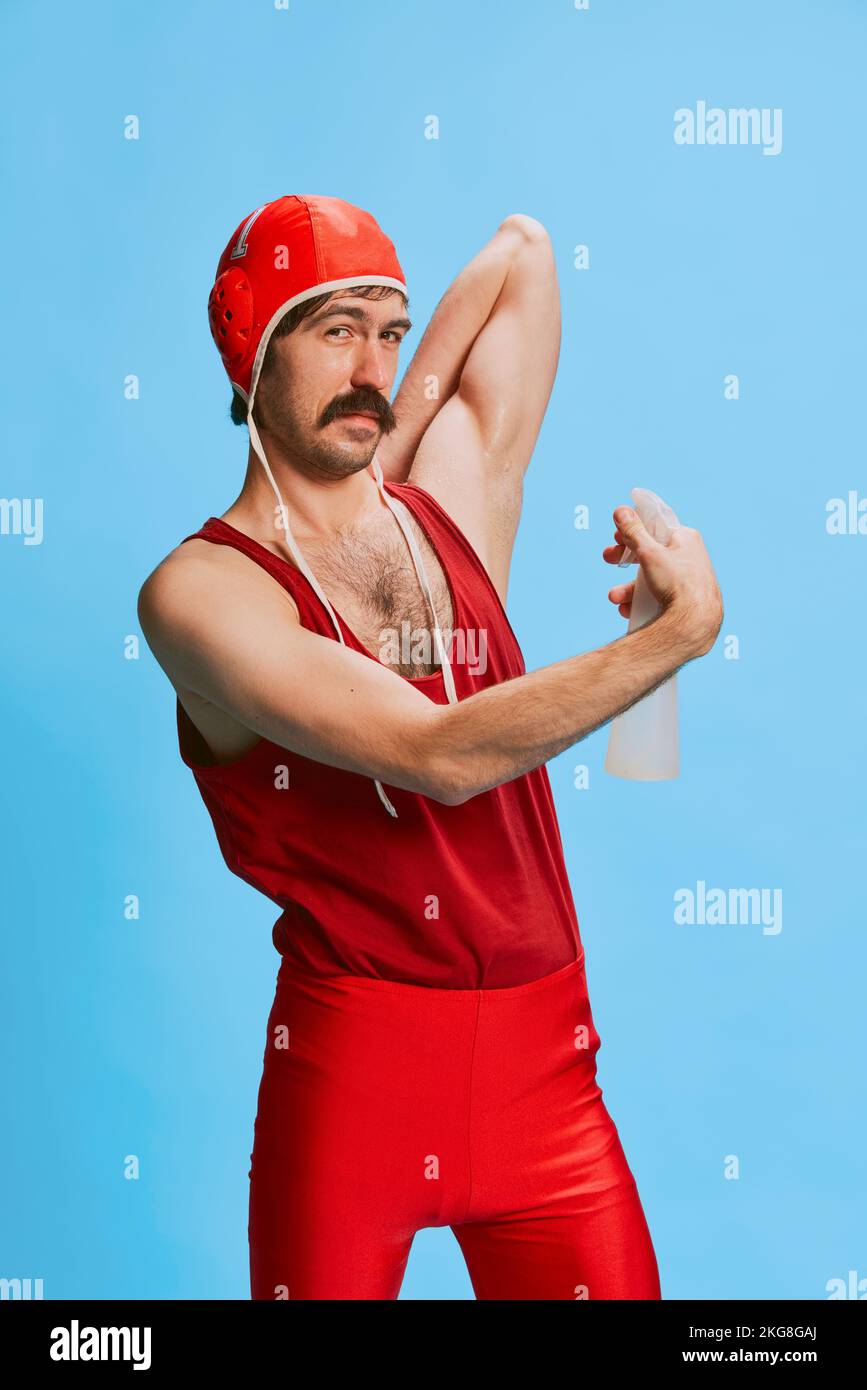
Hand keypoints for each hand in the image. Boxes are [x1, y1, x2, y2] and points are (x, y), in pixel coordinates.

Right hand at [602, 506, 723, 656]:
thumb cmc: (677, 583)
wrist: (695, 623)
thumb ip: (633, 531)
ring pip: (651, 578)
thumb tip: (621, 510)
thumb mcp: (649, 553)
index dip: (633, 529)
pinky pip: (658, 596)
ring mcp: (687, 579)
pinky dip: (640, 601)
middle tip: (608, 557)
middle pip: (650, 552)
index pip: (655, 526)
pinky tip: (628, 609)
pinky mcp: (684, 600)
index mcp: (685, 538)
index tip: (617, 535)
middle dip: (625, 558)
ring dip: (628, 588)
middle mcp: (689, 556)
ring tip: (615, 597)